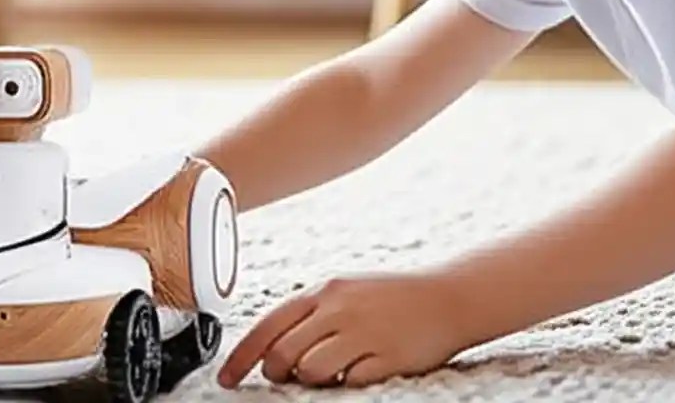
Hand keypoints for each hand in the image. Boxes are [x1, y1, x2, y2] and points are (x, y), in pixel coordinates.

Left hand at [216, 271, 468, 388]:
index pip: (268, 326)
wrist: (447, 297)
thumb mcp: (345, 293)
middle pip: (283, 352)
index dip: (241, 356)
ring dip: (312, 380)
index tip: (227, 379)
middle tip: (289, 377)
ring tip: (331, 371)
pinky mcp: (386, 356)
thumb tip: (272, 352)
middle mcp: (338, 309)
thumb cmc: (392, 298)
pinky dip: (347, 383)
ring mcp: (363, 333)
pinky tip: (360, 371)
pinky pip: (349, 381)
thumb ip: (309, 316)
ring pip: (310, 370)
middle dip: (277, 373)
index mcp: (323, 292)